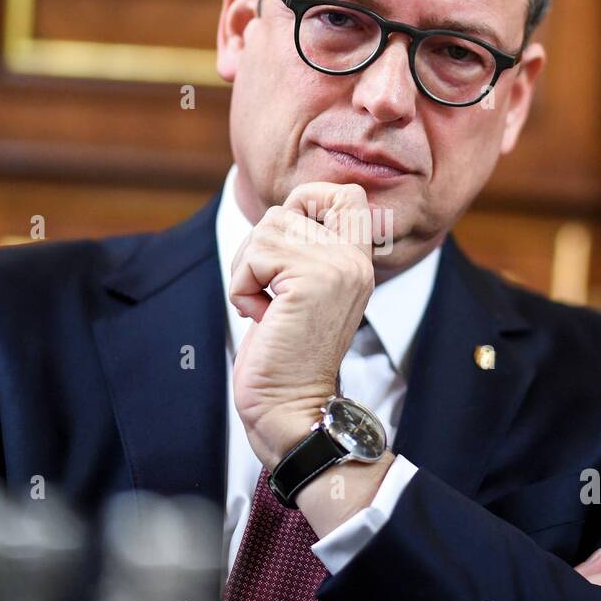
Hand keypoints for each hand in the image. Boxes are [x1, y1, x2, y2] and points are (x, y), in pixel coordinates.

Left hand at [228, 181, 374, 468]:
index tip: (286, 248)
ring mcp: (336, 268)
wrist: (288, 407)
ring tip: (267, 308)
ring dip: (248, 271)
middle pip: (289, 207)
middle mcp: (354, 260)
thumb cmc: (283, 353)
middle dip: (261, 246)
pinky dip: (243, 287)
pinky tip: (261, 317)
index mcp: (358, 261)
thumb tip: (282, 211)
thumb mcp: (300, 290)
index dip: (306, 201)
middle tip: (267, 288)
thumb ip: (303, 250)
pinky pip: (255, 256)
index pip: (345, 193)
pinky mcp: (310, 282)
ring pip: (267, 228)